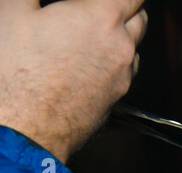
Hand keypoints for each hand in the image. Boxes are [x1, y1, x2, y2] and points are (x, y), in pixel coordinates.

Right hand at [0, 0, 147, 162]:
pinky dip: (114, 64)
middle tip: (102, 8)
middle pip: (140, 19)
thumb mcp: (13, 12)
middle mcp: (121, 49)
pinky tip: (87, 63)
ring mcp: (121, 78)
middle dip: (127, 9)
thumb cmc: (19, 72)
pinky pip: (123, 75)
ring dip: (122, 38)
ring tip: (92, 35)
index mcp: (102, 19)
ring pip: (134, 49)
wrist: (25, 124)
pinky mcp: (115, 100)